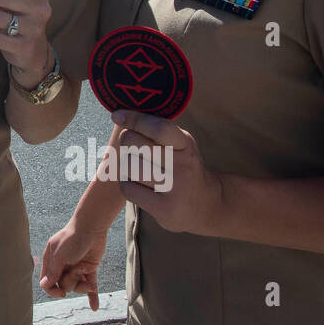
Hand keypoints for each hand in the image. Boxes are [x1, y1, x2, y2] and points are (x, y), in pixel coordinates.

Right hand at [39, 221, 107, 310]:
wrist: (92, 227)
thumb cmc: (73, 238)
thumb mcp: (60, 255)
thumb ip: (53, 272)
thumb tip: (45, 285)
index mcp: (51, 260)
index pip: (47, 282)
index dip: (52, 290)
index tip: (62, 293)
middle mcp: (62, 266)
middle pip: (63, 285)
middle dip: (71, 281)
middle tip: (78, 270)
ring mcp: (76, 268)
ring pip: (77, 287)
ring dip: (84, 284)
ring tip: (88, 271)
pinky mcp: (89, 268)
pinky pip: (90, 285)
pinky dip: (93, 295)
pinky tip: (95, 307)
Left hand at [113, 110, 225, 235]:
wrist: (206, 205)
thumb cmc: (183, 167)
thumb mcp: (181, 145)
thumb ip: (157, 130)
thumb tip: (119, 116)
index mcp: (186, 145)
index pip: (158, 128)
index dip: (134, 119)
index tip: (117, 116)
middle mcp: (182, 166)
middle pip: (134, 143)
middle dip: (127, 142)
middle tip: (135, 149)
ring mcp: (173, 189)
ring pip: (128, 165)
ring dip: (128, 165)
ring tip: (140, 169)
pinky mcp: (162, 209)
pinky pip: (127, 187)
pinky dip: (128, 184)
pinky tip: (141, 186)